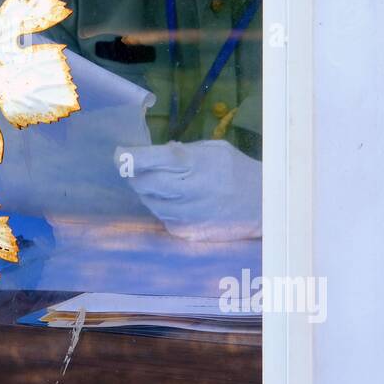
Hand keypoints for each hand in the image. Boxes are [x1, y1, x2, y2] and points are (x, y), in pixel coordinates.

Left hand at [115, 139, 261, 240]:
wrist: (263, 207)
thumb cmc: (238, 172)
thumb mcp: (215, 150)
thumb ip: (184, 151)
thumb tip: (155, 153)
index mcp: (198, 165)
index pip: (155, 159)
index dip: (132, 156)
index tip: (119, 153)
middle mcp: (190, 191)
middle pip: (144, 183)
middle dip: (134, 174)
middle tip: (135, 168)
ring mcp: (187, 215)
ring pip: (149, 201)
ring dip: (147, 191)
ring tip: (160, 182)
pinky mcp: (187, 233)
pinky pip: (161, 217)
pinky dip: (161, 206)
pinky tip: (173, 199)